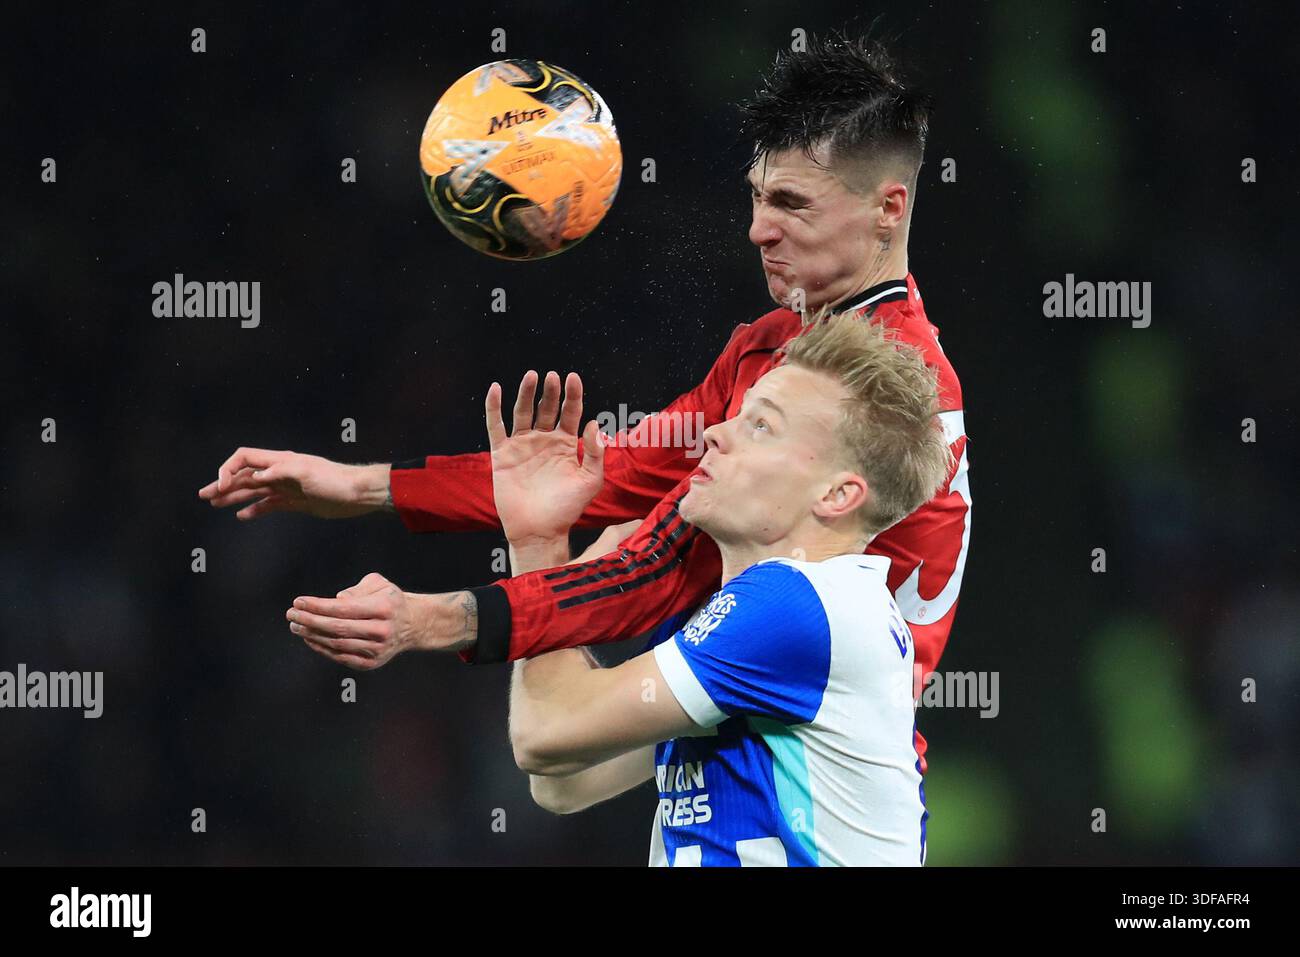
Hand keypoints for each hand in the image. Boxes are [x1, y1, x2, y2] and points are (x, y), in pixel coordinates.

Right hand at [198, 448, 389, 519]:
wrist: (358, 495)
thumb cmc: (336, 481)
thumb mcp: (309, 474)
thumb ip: (282, 472)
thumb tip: (257, 476)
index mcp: (280, 461)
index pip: (245, 458)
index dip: (228, 469)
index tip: (220, 485)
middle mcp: (280, 473)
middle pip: (245, 476)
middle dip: (223, 484)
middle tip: (204, 496)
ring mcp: (286, 487)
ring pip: (254, 491)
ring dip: (234, 497)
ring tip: (215, 504)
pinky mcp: (295, 502)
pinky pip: (269, 505)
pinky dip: (255, 510)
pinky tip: (242, 516)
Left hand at [286, 572, 467, 667]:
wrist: (414, 625)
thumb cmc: (390, 600)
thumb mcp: (378, 584)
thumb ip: (355, 589)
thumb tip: (334, 602)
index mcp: (383, 608)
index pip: (343, 609)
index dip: (317, 606)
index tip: (298, 602)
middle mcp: (382, 630)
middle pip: (337, 628)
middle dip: (310, 621)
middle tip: (291, 614)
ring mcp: (377, 650)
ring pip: (337, 644)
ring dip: (312, 635)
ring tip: (296, 626)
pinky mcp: (371, 663)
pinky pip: (341, 656)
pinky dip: (322, 648)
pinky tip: (309, 638)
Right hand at [486, 370, 605, 545]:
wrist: (539, 531)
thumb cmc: (567, 509)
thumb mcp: (590, 482)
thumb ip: (596, 453)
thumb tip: (594, 423)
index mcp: (566, 444)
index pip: (571, 412)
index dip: (573, 394)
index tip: (573, 378)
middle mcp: (544, 440)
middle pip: (547, 408)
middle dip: (550, 391)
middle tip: (552, 376)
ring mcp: (522, 445)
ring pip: (522, 412)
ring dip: (526, 393)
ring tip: (531, 376)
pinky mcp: (502, 454)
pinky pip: (495, 427)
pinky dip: (493, 408)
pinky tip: (495, 389)